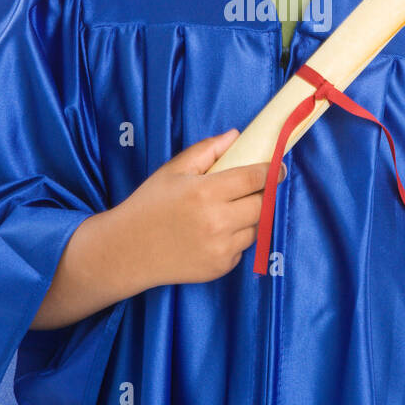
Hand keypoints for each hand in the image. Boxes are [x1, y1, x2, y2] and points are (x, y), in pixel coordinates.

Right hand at [118, 127, 285, 288]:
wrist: (127, 250)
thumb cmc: (149, 205)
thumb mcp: (173, 170)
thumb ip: (207, 150)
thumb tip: (236, 136)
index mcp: (205, 192)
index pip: (254, 178)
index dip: (270, 171)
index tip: (277, 168)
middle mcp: (217, 222)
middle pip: (261, 204)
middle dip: (261, 195)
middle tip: (252, 190)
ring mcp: (221, 248)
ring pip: (255, 228)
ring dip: (248, 218)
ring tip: (225, 212)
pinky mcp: (220, 267)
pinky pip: (242, 248)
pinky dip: (235, 239)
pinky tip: (213, 234)